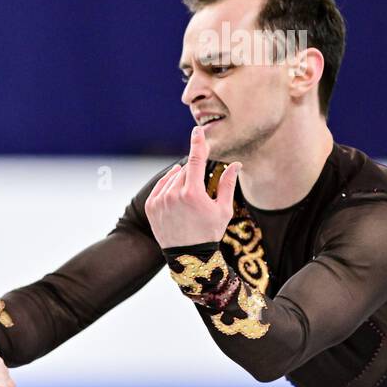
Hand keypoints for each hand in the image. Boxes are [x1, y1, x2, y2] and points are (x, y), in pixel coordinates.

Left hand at [144, 125, 240, 248]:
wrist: (188, 256)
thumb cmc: (210, 232)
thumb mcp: (223, 209)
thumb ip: (227, 184)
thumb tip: (235, 164)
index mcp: (193, 193)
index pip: (196, 160)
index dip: (198, 143)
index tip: (197, 130)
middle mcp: (173, 194)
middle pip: (185, 170)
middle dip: (194, 174)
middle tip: (200, 190)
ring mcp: (160, 200)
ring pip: (172, 178)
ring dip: (181, 180)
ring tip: (189, 198)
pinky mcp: (151, 206)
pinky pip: (160, 187)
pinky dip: (168, 187)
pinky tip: (176, 194)